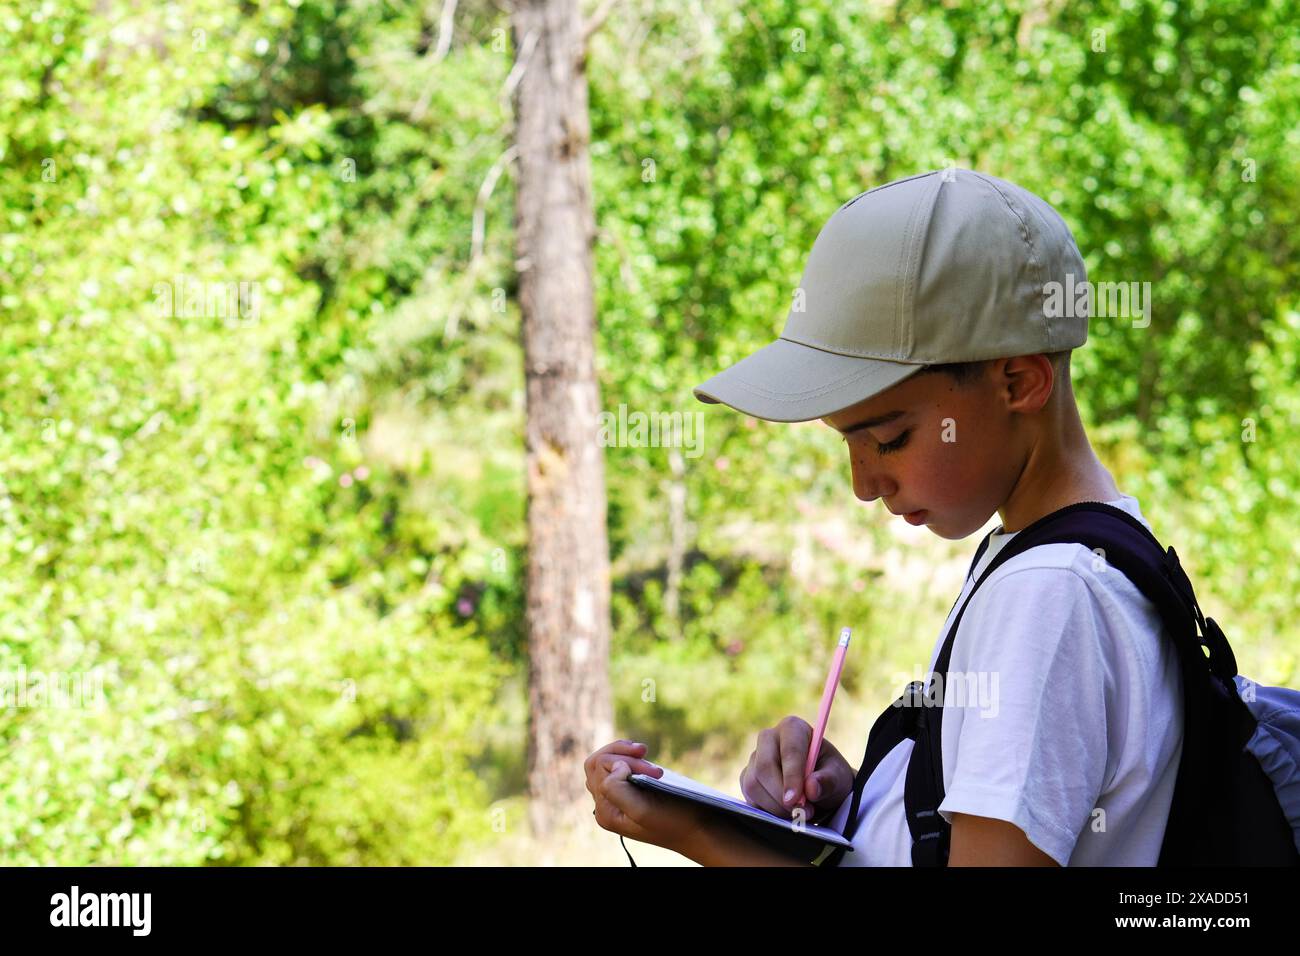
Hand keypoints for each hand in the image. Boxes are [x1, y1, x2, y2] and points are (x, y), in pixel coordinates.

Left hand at [585, 740, 704, 853]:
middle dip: (622, 753)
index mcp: (605, 811)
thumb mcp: (642, 810)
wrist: (694, 830)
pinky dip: (628, 757)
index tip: (656, 772)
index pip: (600, 767)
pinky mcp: (626, 791)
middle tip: (646, 753)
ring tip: (645, 752)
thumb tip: (615, 767)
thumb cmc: (672, 822)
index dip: (626, 761)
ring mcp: (615, 797)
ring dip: (625, 753)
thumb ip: (617, 789)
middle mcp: (605, 804)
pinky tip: (643, 757)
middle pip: (597, 762)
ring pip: (605, 762)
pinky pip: (615, 767)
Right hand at [739, 716, 854, 825]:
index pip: (789, 750)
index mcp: (793, 728)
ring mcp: (754, 758)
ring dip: (775, 806)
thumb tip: (811, 788)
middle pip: (764, 767)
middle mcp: (769, 738)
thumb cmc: (828, 775)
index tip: (796, 800)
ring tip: (797, 814)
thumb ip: (828, 781)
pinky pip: (749, 797)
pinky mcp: (746, 777)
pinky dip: (767, 811)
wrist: (817, 787)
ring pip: (754, 784)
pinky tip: (784, 812)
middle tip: (799, 814)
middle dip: (780, 795)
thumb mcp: (837, 777)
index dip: (792, 776)